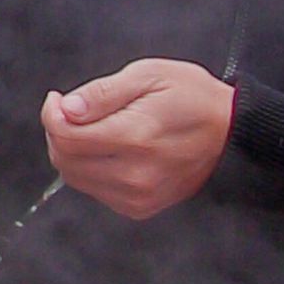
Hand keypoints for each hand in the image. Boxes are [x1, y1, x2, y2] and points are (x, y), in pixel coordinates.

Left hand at [38, 57, 235, 219]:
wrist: (231, 131)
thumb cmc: (192, 97)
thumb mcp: (149, 75)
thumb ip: (102, 94)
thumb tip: (67, 109)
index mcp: (136, 137)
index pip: (67, 137)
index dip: (52, 114)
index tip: (59, 99)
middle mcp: (136, 174)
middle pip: (65, 161)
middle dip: (58, 132)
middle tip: (71, 111)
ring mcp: (139, 197)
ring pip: (75, 178)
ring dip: (71, 152)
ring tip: (92, 128)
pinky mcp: (140, 208)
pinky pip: (95, 191)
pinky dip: (90, 169)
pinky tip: (108, 149)